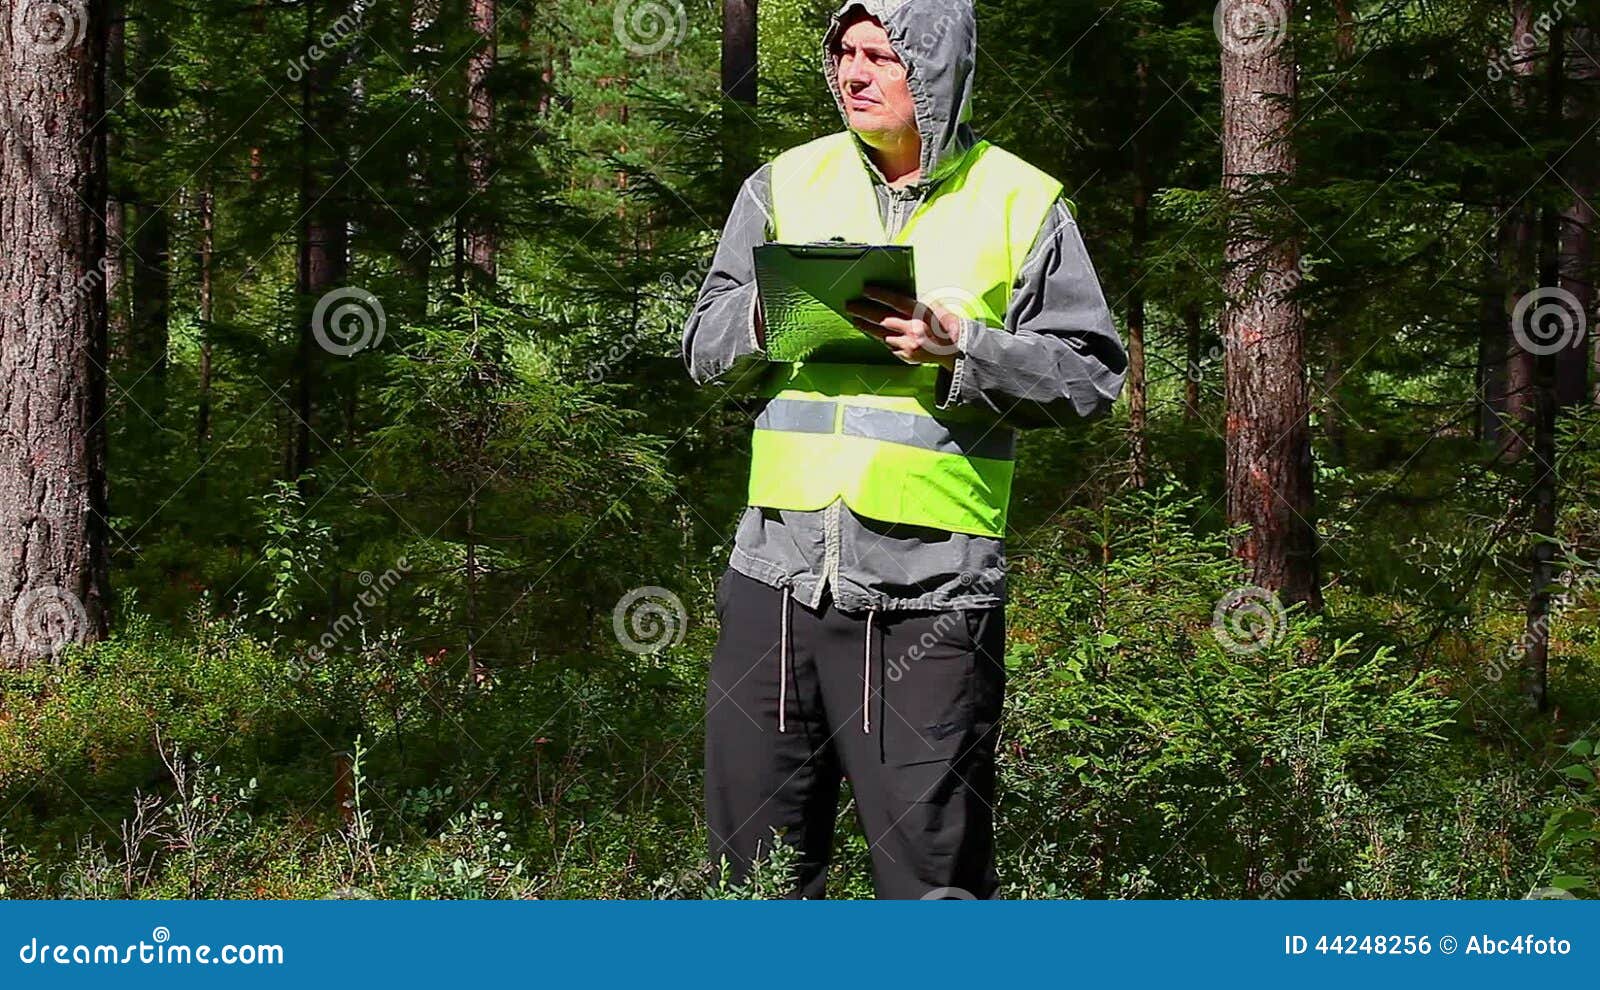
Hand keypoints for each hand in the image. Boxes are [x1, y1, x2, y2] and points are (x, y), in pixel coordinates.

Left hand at [845, 285, 962, 368]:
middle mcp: (914, 330)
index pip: (896, 302)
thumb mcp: (935, 308)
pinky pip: (889, 346)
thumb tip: (895, 296)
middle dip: (864, 312)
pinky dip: (882, 339)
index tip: (865, 290)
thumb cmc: (944, 326)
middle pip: (883, 319)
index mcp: (922, 315)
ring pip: (882, 334)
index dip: (879, 295)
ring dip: (867, 327)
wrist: (955, 350)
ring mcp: (908, 345)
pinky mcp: (906, 356)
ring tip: (856, 320)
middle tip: (850, 306)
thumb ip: (916, 303)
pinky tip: (874, 333)